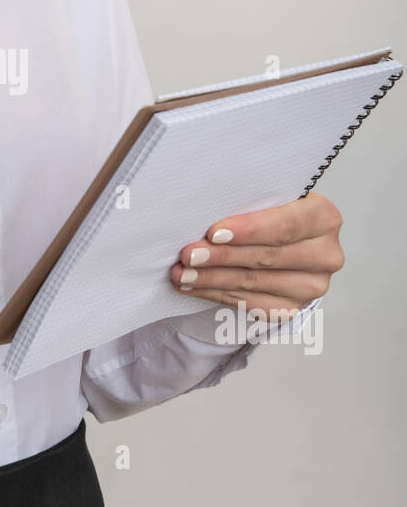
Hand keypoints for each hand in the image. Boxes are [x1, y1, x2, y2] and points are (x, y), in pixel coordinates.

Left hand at [170, 191, 344, 316]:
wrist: (284, 242)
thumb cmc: (271, 213)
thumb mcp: (268, 198)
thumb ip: (249, 203)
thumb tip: (203, 212)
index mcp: (324, 218)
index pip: (286, 226)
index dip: (250, 230)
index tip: (214, 233)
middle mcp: (326, 254)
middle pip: (267, 257)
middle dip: (222, 256)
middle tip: (188, 255)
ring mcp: (312, 286)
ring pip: (253, 283)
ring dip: (211, 278)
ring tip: (181, 273)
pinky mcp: (292, 308)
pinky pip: (249, 303)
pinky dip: (216, 293)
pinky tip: (193, 286)